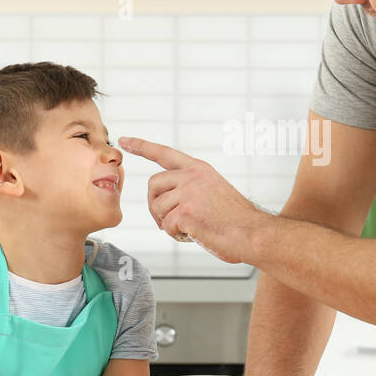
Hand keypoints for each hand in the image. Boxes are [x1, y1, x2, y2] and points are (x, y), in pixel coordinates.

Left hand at [117, 136, 267, 263]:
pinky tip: (195, 234)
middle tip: (170, 221)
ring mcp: (189, 191)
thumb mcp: (213, 192)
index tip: (124, 140)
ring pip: (157, 207)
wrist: (252, 233)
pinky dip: (177, 235)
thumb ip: (190, 188)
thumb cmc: (235, 220)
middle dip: (155, 205)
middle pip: (152, 185)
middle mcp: (192, 175)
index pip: (164, 153)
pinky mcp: (186, 210)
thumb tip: (163, 201)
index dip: (141, 146)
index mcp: (199, 168)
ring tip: (189, 228)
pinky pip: (166, 225)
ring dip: (167, 223)